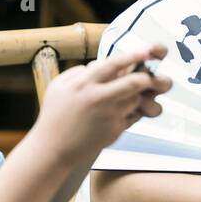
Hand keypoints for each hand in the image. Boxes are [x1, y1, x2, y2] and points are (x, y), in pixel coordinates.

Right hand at [35, 44, 171, 162]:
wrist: (53, 149)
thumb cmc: (54, 116)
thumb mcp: (57, 87)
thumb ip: (77, 72)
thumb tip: (96, 65)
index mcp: (84, 84)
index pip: (113, 64)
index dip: (132, 56)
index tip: (145, 51)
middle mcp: (99, 98)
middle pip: (134, 82)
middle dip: (145, 77)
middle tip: (147, 75)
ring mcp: (110, 115)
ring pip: (136, 99)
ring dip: (135, 95)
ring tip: (122, 97)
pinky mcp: (116, 130)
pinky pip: (132, 115)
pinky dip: (130, 111)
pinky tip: (118, 112)